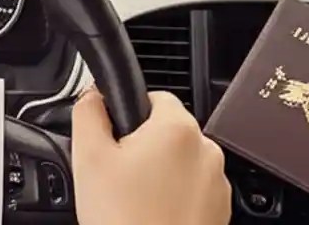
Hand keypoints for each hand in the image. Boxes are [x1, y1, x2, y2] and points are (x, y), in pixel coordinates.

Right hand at [72, 88, 230, 224]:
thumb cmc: (123, 220)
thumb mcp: (88, 158)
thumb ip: (89, 112)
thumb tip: (93, 95)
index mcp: (177, 128)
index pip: (154, 96)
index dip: (128, 117)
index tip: (115, 143)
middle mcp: (206, 151)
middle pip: (167, 133)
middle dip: (144, 149)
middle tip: (119, 178)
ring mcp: (217, 184)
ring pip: (180, 164)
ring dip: (160, 175)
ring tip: (136, 203)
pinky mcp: (220, 211)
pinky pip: (193, 192)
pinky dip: (174, 199)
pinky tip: (152, 216)